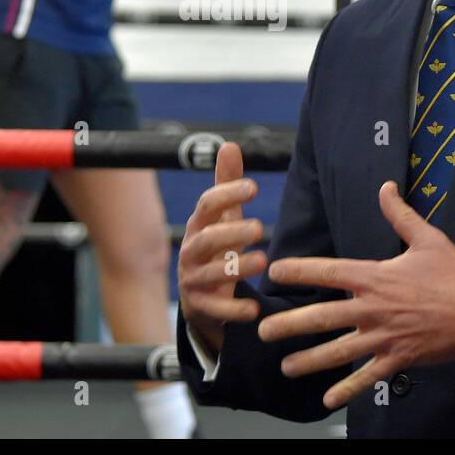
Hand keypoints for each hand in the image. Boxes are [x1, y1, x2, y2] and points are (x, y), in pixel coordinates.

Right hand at [177, 142, 266, 356]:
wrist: (199, 295)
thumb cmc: (216, 247)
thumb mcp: (222, 217)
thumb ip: (227, 184)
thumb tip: (230, 144)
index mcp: (198, 225)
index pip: (207, 205)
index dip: (227, 194)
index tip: (254, 187)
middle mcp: (191, 251)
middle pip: (206, 239)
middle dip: (230, 232)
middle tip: (259, 228)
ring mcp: (193, 280)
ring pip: (209, 273)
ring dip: (236, 267)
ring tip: (262, 260)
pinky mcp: (200, 306)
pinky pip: (215, 308)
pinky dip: (233, 309)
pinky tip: (254, 310)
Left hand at [258, 181, 454, 410]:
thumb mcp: (427, 237)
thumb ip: (400, 214)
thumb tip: (384, 186)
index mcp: (375, 276)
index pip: (328, 271)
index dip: (299, 271)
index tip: (274, 271)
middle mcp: (373, 307)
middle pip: (323, 317)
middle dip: (290, 325)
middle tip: (263, 331)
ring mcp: (384, 336)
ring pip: (339, 351)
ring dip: (309, 360)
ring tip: (285, 366)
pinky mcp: (398, 358)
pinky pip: (368, 377)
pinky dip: (347, 389)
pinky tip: (327, 400)